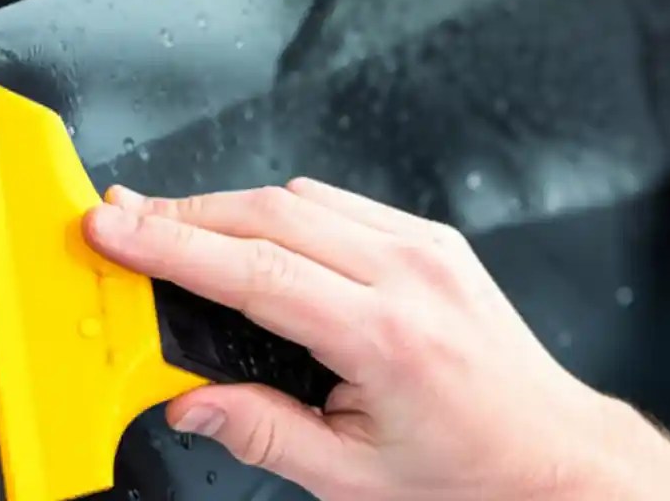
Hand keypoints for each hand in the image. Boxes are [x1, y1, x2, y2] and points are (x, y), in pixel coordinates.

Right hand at [84, 179, 669, 500]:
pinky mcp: (429, 236)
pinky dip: (280, 210)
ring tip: (175, 230)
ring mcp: (424, 246)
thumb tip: (189, 405)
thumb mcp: (352, 477)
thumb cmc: (468, 468)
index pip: (255, 272)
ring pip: (300, 196)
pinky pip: (336, 202)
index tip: (116, 228)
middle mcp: (409, 274)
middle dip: (182, 212)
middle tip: (124, 220)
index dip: (172, 245)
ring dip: (227, 207)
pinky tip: (251, 233)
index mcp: (386, 337)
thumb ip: (261, 433)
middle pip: (269, 213)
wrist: (552, 453)